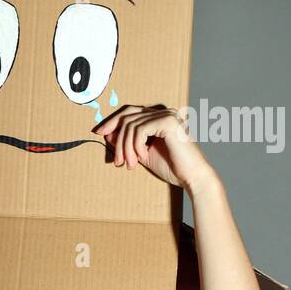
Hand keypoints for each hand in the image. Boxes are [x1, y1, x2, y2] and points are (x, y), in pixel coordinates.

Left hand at [93, 104, 211, 189]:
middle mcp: (164, 112)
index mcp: (159, 117)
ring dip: (125, 148)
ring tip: (130, 164)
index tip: (99, 133)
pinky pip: (139, 130)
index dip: (112, 121)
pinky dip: (135, 146)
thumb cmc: (171, 167)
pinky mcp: (168, 121)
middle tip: (116, 160)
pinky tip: (142, 158)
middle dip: (117, 137)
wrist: (192, 177)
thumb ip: (126, 142)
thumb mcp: (141, 153)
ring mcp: (167, 115)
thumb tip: (106, 133)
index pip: (130, 112)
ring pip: (131, 125)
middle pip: (128, 115)